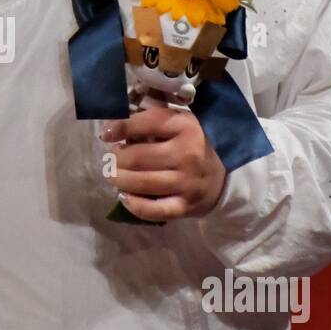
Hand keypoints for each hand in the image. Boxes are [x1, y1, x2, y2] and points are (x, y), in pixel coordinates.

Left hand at [99, 101, 226, 220]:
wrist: (223, 179)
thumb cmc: (194, 146)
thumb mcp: (181, 124)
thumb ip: (153, 120)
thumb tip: (115, 127)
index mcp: (186, 127)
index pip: (146, 123)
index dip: (121, 128)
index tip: (107, 135)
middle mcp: (187, 154)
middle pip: (138, 156)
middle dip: (116, 158)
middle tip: (111, 159)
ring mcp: (186, 183)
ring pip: (141, 182)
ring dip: (118, 179)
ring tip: (113, 175)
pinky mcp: (185, 206)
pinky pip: (152, 209)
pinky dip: (133, 204)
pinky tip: (124, 197)